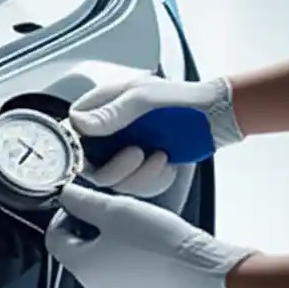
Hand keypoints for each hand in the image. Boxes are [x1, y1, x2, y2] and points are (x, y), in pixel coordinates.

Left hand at [46, 184, 255, 287]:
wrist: (210, 278)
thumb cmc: (161, 246)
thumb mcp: (116, 210)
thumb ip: (83, 201)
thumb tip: (66, 195)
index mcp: (81, 268)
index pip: (54, 238)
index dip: (65, 215)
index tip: (83, 202)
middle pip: (79, 252)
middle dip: (92, 229)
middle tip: (114, 212)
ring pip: (105, 264)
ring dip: (113, 244)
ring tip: (137, 228)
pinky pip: (128, 277)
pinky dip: (133, 260)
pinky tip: (153, 247)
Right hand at [71, 75, 240, 196]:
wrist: (217, 117)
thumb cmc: (183, 101)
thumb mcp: (144, 100)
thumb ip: (110, 113)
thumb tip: (78, 123)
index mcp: (103, 105)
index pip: (71, 128)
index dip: (77, 144)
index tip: (90, 152)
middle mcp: (108, 130)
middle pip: (88, 163)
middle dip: (114, 168)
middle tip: (136, 154)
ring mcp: (123, 150)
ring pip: (111, 180)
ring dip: (136, 176)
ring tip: (157, 156)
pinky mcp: (140, 168)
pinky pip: (135, 187)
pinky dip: (152, 180)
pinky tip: (164, 162)